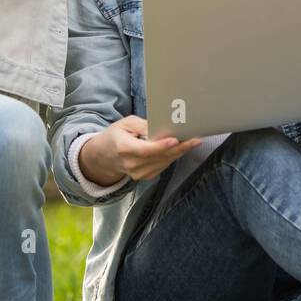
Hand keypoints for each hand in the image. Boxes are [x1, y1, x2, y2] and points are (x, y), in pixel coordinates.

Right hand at [79, 115, 202, 184]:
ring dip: (180, 152)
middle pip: (160, 157)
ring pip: (165, 162)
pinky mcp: (146, 176)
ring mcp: (139, 174)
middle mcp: (132, 165)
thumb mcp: (125, 124)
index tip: (176, 140)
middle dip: (180, 147)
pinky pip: (164, 165)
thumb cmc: (116, 136)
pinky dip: (174, 156)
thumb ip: (143, 125)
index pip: (146, 150)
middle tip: (195, 138)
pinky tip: (183, 147)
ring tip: (194, 140)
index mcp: (124, 149)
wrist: (104, 157)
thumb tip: (161, 127)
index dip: (162, 146)